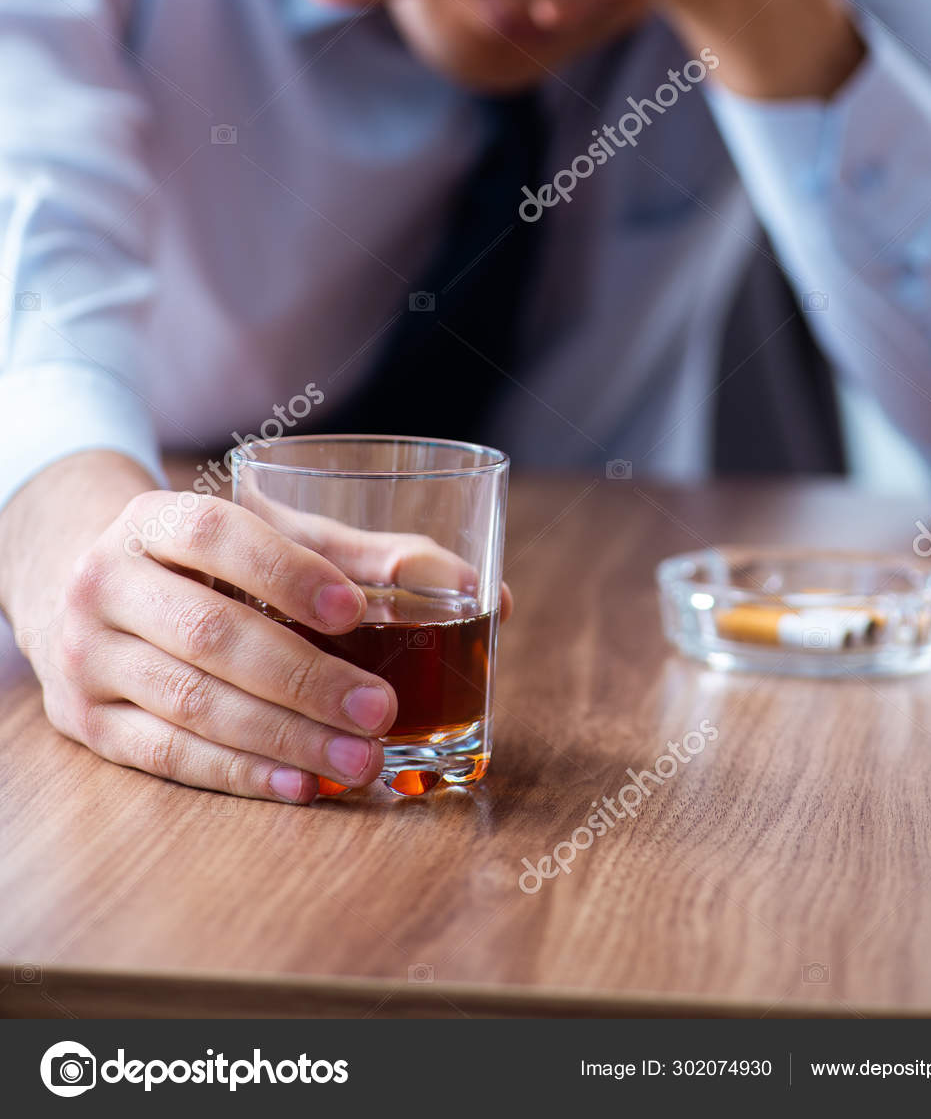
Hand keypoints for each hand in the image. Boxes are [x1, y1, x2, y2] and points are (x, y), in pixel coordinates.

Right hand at [28, 489, 490, 803]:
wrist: (80, 590)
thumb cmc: (206, 563)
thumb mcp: (265, 537)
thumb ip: (361, 557)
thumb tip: (479, 589)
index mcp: (150, 519)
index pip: (212, 534)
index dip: (285, 572)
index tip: (355, 609)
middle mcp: (106, 582)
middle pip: (209, 634)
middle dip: (304, 678)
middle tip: (381, 708)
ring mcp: (87, 656)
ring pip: (192, 704)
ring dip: (285, 737)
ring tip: (361, 757)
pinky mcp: (87, 723)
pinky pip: (168, 755)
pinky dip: (241, 773)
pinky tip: (302, 783)